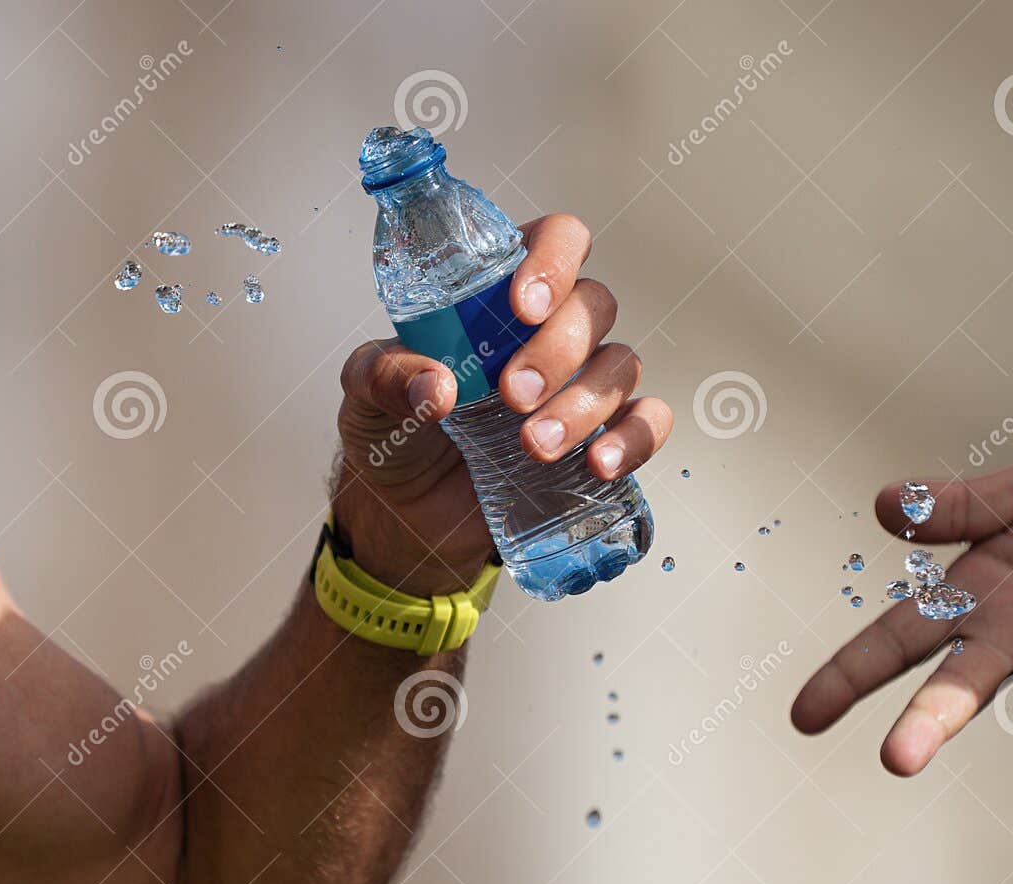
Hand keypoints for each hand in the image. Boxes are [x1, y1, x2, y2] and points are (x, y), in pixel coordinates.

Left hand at [332, 214, 672, 595]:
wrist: (407, 513)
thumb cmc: (395, 433)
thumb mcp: (365, 396)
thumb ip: (386, 377)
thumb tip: (436, 386)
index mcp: (501, 293)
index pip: (555, 241)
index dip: (553, 260)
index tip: (523, 306)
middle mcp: (551, 330)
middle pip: (594, 305)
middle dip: (559, 348)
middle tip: (513, 393)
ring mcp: (581, 384)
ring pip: (620, 365)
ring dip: (584, 403)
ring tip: (534, 445)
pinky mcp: (600, 437)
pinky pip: (647, 422)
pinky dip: (635, 437)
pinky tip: (600, 462)